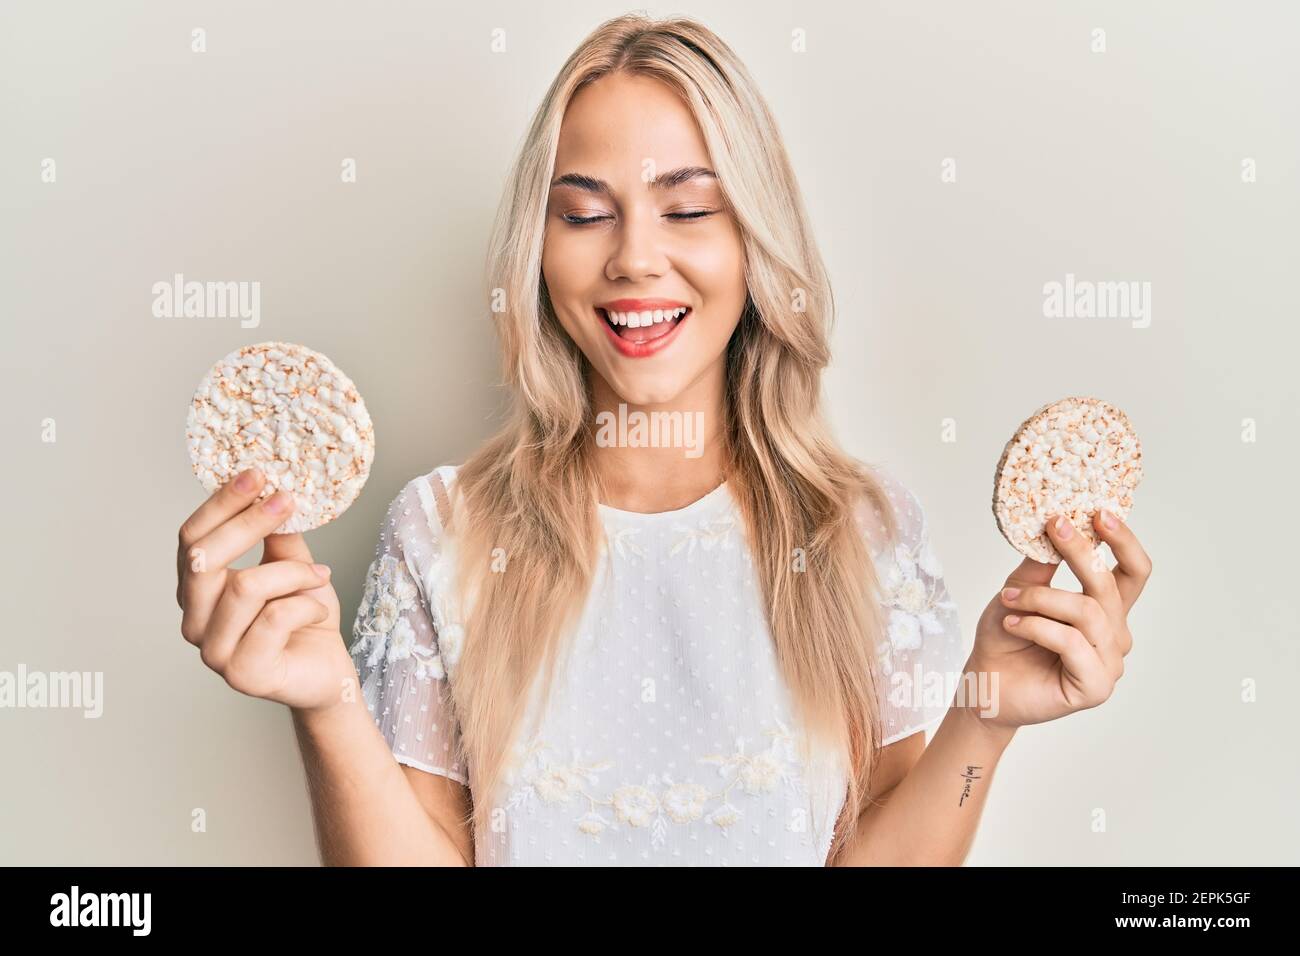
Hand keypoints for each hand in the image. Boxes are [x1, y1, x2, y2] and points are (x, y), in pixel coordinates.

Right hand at [176, 468, 356, 711]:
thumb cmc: (305, 618)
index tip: (257, 473)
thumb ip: (277, 534)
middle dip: (247, 523)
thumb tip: (272, 489)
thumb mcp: (293, 564)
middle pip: (202, 558)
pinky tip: (319, 609)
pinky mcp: (244, 674)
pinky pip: (274, 619)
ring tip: (318, 575)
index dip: (221, 503)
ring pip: (244, 587)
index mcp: (197, 591)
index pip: (191, 538)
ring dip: (291, 572)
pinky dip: (305, 604)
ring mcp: (214, 652)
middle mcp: (195, 621)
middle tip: (287, 500)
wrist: (327, 672)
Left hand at [964, 508, 1151, 731]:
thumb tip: (1057, 525)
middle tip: (1054, 528)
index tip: (1099, 513)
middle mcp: (1114, 634)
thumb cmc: (1005, 638)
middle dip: (1080, 552)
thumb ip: (1041, 565)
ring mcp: (1109, 662)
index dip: (1123, 542)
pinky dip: (1037, 627)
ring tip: (1007, 600)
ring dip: (1040, 599)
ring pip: (1086, 612)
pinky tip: (1013, 624)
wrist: (985, 684)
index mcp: (1105, 609)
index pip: (1132, 571)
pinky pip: (1072, 642)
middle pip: (1109, 585)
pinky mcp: (1096, 686)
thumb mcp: (1018, 590)